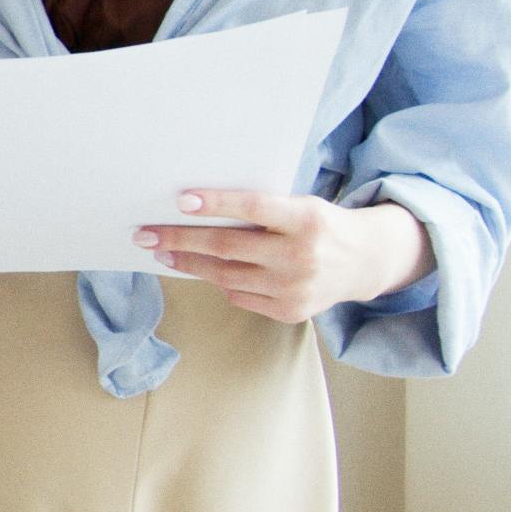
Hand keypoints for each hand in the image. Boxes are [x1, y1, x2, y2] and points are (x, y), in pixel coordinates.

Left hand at [133, 190, 430, 322]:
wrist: (365, 262)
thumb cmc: (320, 225)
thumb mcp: (301, 206)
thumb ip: (262, 211)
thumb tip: (198, 210)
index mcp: (306, 220)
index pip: (253, 208)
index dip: (216, 204)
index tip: (180, 200)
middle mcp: (300, 256)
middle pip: (227, 248)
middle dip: (180, 240)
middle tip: (146, 234)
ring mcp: (294, 288)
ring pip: (226, 276)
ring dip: (190, 264)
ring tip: (164, 252)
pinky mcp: (289, 312)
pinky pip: (240, 296)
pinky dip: (220, 282)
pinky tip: (205, 271)